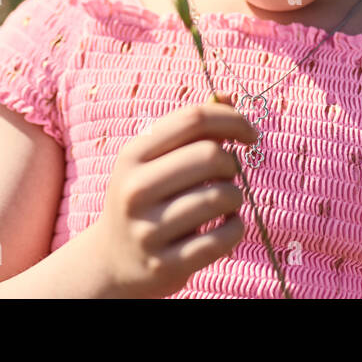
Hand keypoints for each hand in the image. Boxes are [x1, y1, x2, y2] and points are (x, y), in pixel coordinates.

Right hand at [87, 92, 257, 298]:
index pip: (193, 119)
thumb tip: (228, 97)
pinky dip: (237, 227)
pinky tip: (226, 225)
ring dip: (235, 197)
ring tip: (223, 202)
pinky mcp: (168, 264)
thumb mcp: (152, 160)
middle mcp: (135, 190)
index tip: (250, 134)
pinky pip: (225, 236)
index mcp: (132, 155)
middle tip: (228, 174)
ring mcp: (149, 230)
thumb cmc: (144, 199)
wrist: (112, 261)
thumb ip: (189, 129)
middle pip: (211, 156)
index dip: (232, 119)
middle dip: (231, 163)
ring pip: (223, 196)